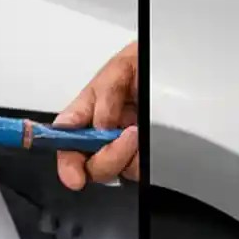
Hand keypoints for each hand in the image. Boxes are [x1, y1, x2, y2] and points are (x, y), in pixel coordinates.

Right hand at [55, 41, 137, 190]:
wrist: (174, 66)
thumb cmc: (144, 63)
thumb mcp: (121, 67)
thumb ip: (105, 94)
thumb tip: (100, 126)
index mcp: (87, 111)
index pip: (65, 141)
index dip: (66, 162)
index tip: (74, 176)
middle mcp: (102, 133)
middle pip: (92, 165)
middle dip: (107, 157)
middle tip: (128, 134)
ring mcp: (125, 147)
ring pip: (119, 171)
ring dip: (130, 154)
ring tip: (141, 128)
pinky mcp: (145, 154)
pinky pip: (142, 169)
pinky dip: (146, 157)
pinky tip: (151, 138)